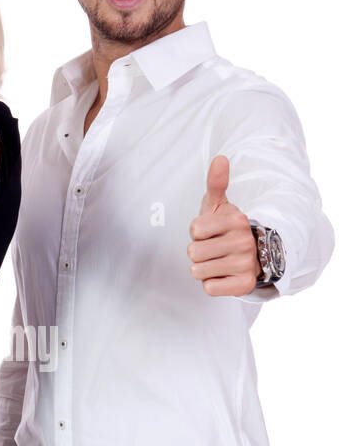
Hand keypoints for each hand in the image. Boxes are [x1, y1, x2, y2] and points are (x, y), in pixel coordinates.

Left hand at [187, 154, 259, 296]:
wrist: (252, 255)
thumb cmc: (226, 228)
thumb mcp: (219, 205)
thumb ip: (216, 183)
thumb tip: (220, 158)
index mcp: (237, 220)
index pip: (194, 230)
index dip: (196, 232)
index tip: (211, 231)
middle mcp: (244, 243)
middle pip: (193, 252)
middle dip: (198, 252)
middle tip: (214, 248)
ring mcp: (246, 265)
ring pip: (197, 271)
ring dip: (203, 268)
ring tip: (218, 261)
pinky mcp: (244, 286)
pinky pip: (208, 288)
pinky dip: (211, 283)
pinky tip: (223, 275)